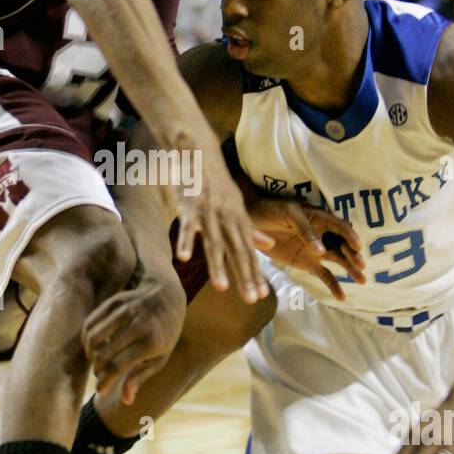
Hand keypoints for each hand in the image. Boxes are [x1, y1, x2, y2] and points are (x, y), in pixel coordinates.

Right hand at [81, 273, 186, 405]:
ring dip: (89, 354)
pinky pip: (91, 322)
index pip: (118, 366)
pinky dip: (86, 338)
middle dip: (97, 370)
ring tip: (96, 360)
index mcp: (152, 342)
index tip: (100, 390)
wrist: (167, 296)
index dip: (105, 382)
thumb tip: (127, 401)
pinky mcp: (114, 301)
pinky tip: (92, 346)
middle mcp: (138, 324)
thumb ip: (140, 378)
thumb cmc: (164, 334)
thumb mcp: (160, 357)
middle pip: (103, 354)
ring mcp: (126, 310)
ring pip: (93, 337)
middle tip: (101, 374)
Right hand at [174, 134, 273, 303]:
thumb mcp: (237, 205)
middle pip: (237, 251)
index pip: (249, 251)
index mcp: (238, 220)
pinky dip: (185, 241)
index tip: (262, 294)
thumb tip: (269, 245)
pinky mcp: (189, 207)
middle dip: (244, 276)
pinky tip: (183, 258)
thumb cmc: (217, 183)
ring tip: (221, 288)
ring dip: (217, 265)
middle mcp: (227, 219)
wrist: (201, 153)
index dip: (256, 273)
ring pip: (214, 243)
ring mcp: (208, 214)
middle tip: (251, 299)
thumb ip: (251, 227)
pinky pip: (186, 227)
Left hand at [249, 198, 364, 300]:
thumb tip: (321, 250)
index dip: (350, 236)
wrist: (253, 222)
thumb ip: (305, 230)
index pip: (340, 227)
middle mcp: (323, 235)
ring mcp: (317, 251)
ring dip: (351, 270)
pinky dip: (333, 285)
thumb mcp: (289, 215)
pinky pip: (324, 275)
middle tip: (361, 266)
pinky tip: (342, 297)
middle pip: (343, 245)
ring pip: (339, 260)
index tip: (358, 247)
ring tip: (362, 281)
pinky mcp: (308, 263)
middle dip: (353, 255)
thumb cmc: (272, 211)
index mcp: (320, 218)